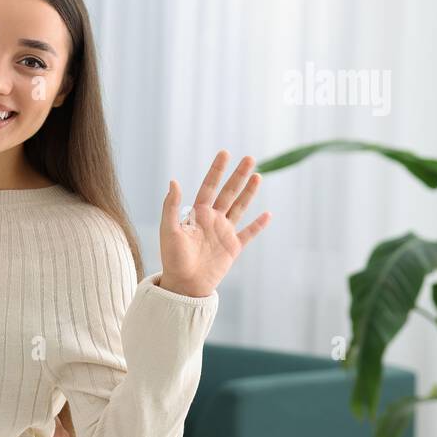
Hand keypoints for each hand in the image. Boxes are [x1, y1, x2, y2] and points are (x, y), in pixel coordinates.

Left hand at [158, 150, 271, 297]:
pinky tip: (268, 214)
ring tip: (258, 175)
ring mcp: (224, 233)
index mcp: (197, 214)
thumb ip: (171, 206)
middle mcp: (212, 220)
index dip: (216, 170)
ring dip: (249, 193)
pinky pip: (249, 234)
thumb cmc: (173, 258)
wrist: (184, 284)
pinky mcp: (233, 248)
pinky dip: (258, 225)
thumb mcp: (169, 230)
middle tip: (249, 158)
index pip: (209, 187)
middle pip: (228, 193)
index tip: (225, 153)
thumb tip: (174, 181)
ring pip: (239, 208)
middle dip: (238, 176)